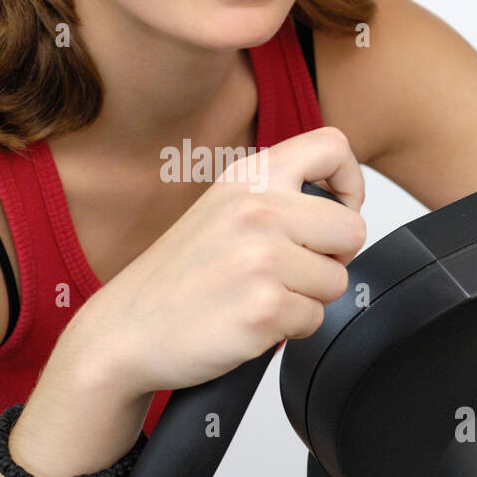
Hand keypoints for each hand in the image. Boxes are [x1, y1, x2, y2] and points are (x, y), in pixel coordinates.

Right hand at [71, 126, 366, 394]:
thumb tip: (340, 206)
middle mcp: (256, 210)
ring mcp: (260, 258)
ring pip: (336, 280)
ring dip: (307, 298)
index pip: (333, 147)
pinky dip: (289, 329)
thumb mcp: (221, 210)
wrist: (125, 330)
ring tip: (259, 296)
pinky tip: (250, 320)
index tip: (335, 210)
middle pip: (351, 228)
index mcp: (248, 178)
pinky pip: (315, 320)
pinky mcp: (264, 307)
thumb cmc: (176, 278)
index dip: (349, 184)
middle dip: (331, 258)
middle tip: (290, 271)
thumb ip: (275, 196)